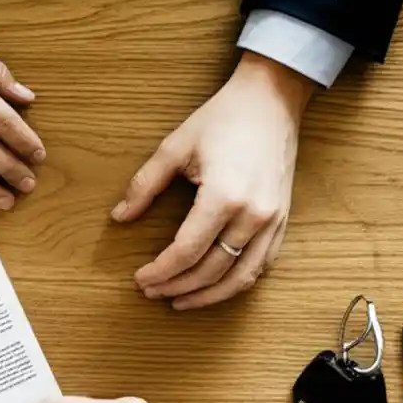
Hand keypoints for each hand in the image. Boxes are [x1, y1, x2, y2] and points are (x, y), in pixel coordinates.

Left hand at [111, 51, 315, 309]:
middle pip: (211, 270)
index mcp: (224, 196)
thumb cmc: (223, 119)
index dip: (161, 271)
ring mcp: (273, 220)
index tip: (140, 278)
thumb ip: (144, 186)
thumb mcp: (174, 148)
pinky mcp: (283, 220)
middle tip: (152, 292)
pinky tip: (215, 287)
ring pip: (241, 277)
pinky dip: (237, 282)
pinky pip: (261, 265)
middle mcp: (253, 215)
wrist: (271, 100)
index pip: (186, 252)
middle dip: (178, 286)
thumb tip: (119, 217)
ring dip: (209, 296)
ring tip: (181, 301)